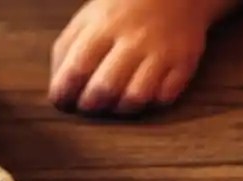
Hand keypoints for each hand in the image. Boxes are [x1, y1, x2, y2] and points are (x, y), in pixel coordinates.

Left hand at [50, 0, 233, 114]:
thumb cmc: (121, 10)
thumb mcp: (87, 18)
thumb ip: (66, 50)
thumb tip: (58, 89)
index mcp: (102, 27)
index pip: (75, 70)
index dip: (63, 94)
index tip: (62, 102)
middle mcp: (132, 40)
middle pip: (104, 89)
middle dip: (90, 106)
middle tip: (89, 105)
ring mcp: (161, 52)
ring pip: (135, 99)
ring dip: (119, 109)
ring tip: (115, 101)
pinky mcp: (184, 63)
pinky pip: (164, 98)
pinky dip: (150, 103)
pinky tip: (143, 92)